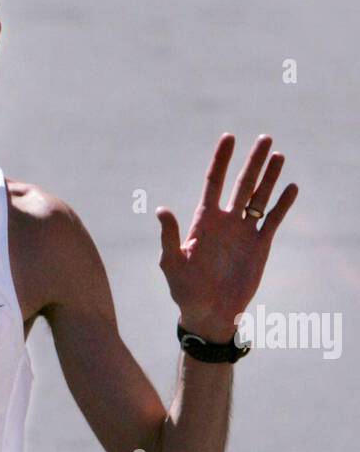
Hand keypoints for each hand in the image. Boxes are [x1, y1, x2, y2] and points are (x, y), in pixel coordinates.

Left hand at [156, 134, 297, 341]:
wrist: (210, 313)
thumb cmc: (185, 290)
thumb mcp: (173, 263)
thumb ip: (169, 236)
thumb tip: (161, 209)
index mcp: (204, 220)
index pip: (213, 182)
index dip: (221, 160)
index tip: (229, 137)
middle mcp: (226, 221)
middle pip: (242, 184)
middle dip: (253, 162)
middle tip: (265, 138)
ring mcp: (244, 232)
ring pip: (259, 197)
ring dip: (270, 177)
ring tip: (279, 155)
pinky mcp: (259, 245)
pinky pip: (273, 220)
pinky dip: (282, 205)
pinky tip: (291, 188)